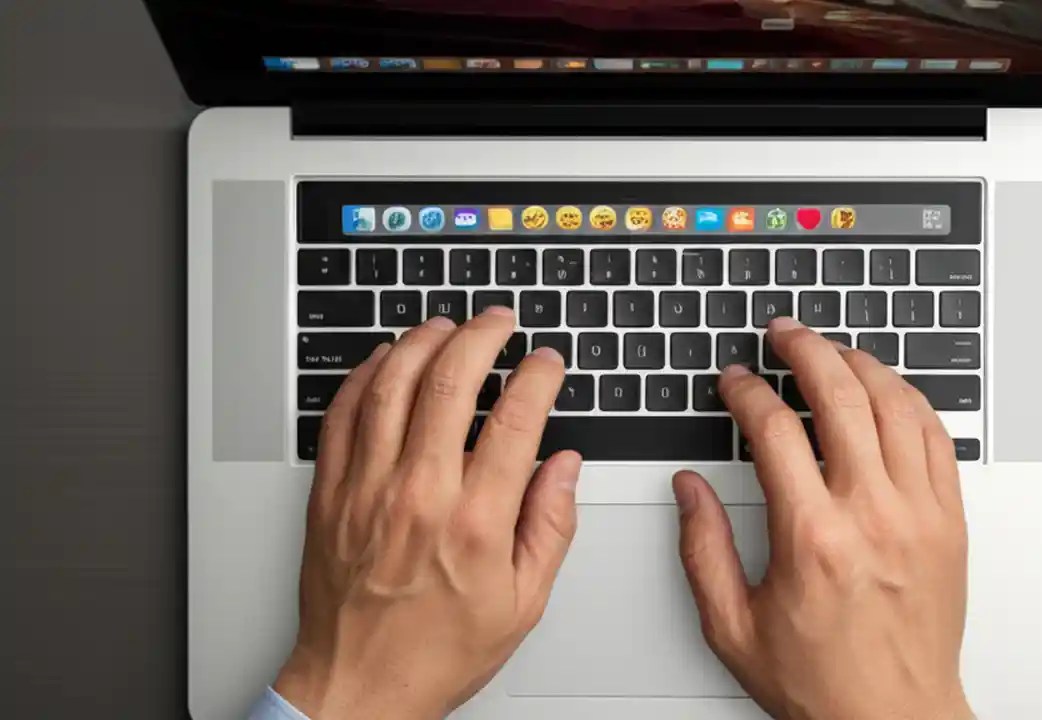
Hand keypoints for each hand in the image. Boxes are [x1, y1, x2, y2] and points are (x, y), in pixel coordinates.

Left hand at [274, 308, 580, 719]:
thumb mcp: (522, 602)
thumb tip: (565, 466)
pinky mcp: (330, 494)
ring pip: (391, 385)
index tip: (546, 362)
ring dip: (422, 341)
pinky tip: (385, 359)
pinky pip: (342, 414)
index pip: (514, 420)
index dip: (537, 376)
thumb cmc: (437, 651)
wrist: (358, 687)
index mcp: (475, 523)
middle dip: (482, 336)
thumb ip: (551, 526)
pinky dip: (365, 375)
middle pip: (450, 382)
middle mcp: (418, 495)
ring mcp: (367, 489)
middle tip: (499, 321)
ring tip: (446, 325)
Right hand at [675, 318, 972, 719]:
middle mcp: (871, 515)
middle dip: (805, 349)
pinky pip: (938, 437)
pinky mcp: (950, 522)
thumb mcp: (732, 626)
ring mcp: (919, 514)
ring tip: (834, 350)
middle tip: (784, 333)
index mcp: (811, 537)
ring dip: (861, 364)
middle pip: (840, 396)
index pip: (774, 430)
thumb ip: (702, 549)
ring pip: (896, 405)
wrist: (894, 719)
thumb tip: (688, 488)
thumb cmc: (821, 681)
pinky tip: (889, 390)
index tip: (735, 382)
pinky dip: (911, 400)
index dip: (747, 392)